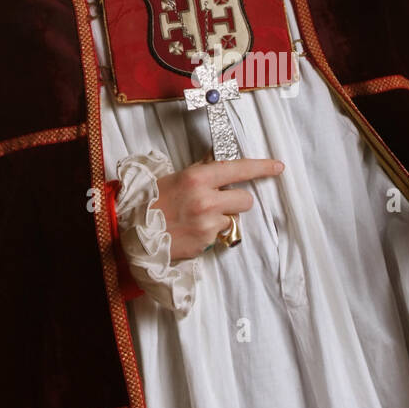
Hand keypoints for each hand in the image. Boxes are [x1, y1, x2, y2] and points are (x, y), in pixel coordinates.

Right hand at [154, 154, 283, 259]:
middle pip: (245, 200)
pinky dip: (209, 233)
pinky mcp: (206, 243)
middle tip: (217, 201)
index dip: (261, 167)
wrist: (131, 231)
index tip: (277, 167)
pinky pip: (218, 235)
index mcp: (198, 178)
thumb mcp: (175, 178)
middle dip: (236, 201)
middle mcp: (206, 200)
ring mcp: (208, 224)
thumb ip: (201, 172)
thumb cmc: (150, 201)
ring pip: (232, 219)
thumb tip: (220, 164)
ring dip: (221, 218)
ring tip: (196, 218)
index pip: (239, 169)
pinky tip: (190, 230)